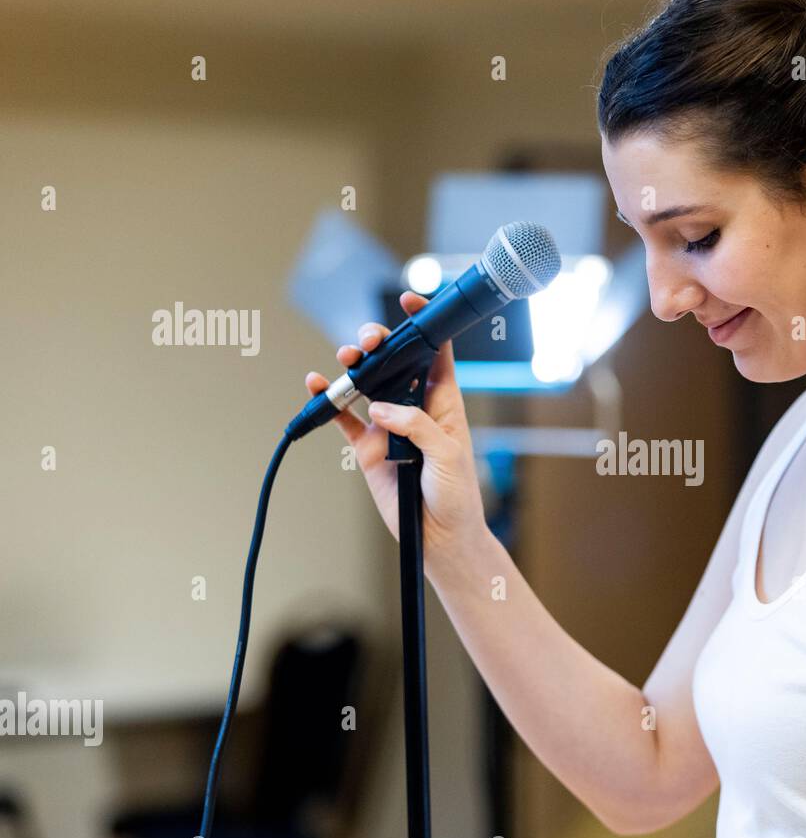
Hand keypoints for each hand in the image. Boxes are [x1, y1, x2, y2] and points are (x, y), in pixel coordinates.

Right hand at [304, 290, 486, 552]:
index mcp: (443, 402)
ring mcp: (388, 424)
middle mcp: (413, 407)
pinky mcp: (367, 446)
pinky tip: (317, 384)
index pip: (436, 353)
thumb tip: (382, 410)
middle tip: (369, 343)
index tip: (411, 301)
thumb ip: (417, 426)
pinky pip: (343, 417)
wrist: (438, 536)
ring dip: (353, 366)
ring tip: (346, 360)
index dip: (425, 324)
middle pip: (394, 361)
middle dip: (380, 343)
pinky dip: (328, 400)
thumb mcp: (448, 455)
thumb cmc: (457, 494)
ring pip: (366, 383)